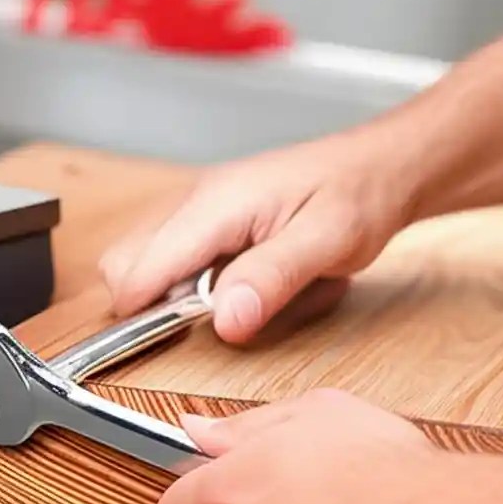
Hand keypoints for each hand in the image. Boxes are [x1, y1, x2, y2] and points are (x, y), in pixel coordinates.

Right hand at [99, 135, 419, 342]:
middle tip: (201, 321)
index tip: (172, 337)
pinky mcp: (201, 216)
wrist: (381, 166)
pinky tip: (224, 284)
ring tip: (220, 300)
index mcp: (216, 203)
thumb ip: (271, 278)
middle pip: (121, 262)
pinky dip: (178, 280)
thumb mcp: (328, 241)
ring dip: (162, 292)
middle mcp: (193, 199)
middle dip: (146, 302)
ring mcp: (194, 205)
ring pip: (136, 258)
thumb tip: (224, 320)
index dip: (145, 312)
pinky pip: (163, 254)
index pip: (141, 266)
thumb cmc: (360, 195)